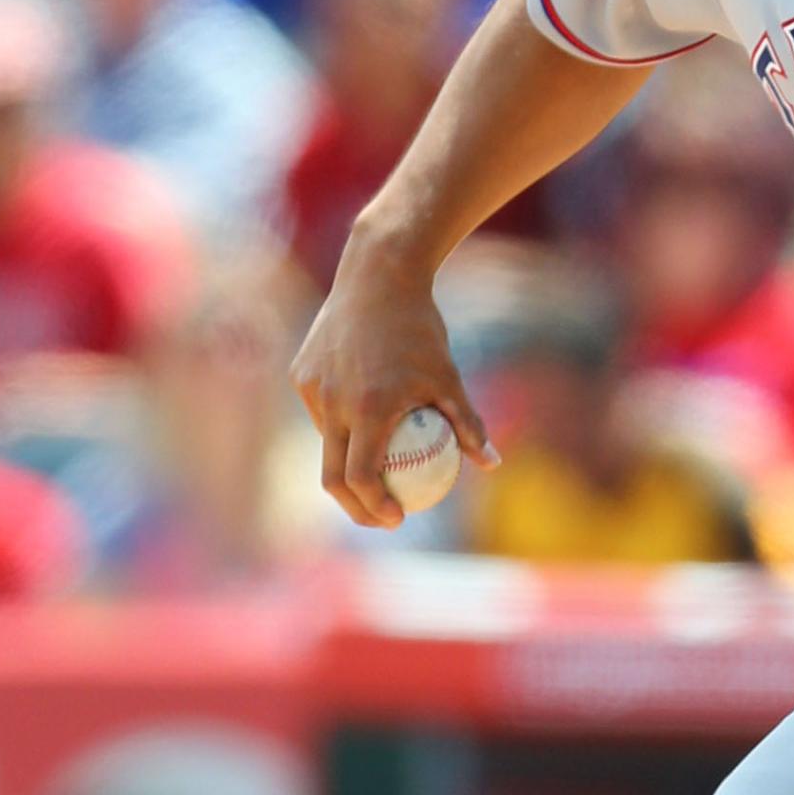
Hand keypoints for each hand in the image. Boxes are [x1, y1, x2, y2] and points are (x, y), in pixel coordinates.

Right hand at [288, 240, 495, 526]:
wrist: (377, 277)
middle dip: (354, 506)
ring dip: (347, 463)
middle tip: (381, 516)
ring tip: (377, 472)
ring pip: (326, 442)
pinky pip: (320, 411)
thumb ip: (469, 424)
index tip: (397, 517)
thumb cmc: (421, 330)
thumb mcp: (449, 377)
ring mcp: (312, 388)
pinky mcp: (301, 373)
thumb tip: (492, 465)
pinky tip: (364, 423)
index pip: (360, 477)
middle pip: (332, 475)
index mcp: (367, 408)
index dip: (374, 506)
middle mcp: (332, 401)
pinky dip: (340, 427)